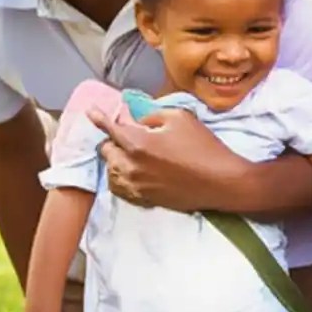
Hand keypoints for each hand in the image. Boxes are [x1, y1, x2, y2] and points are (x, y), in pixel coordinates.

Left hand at [88, 107, 245, 211]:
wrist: (220, 181)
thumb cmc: (202, 146)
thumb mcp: (181, 118)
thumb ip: (153, 114)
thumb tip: (138, 119)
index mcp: (137, 143)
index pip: (110, 128)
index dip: (99, 118)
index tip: (91, 112)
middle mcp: (130, 166)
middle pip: (106, 151)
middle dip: (112, 139)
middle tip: (124, 134)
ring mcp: (135, 185)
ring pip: (110, 171)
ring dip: (114, 160)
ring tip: (126, 153)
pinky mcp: (143, 199)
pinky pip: (119, 189)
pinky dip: (119, 178)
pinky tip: (129, 173)